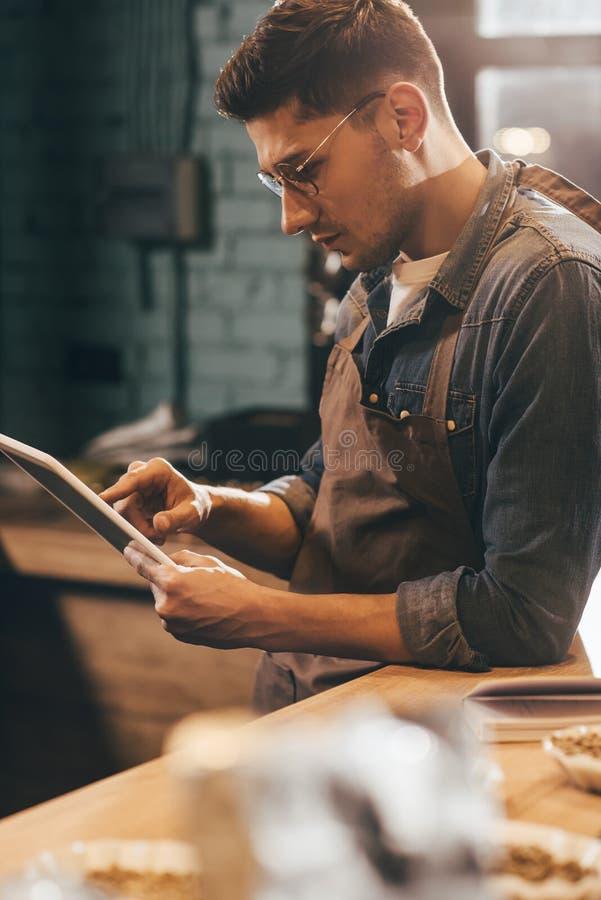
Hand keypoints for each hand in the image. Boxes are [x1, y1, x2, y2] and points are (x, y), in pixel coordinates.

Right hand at [99, 458, 214, 543]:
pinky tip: (156, 535)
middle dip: (139, 525)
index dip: (116, 491)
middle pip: (125, 502)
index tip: (100, 500)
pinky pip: (125, 519)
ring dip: (139, 530)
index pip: (133, 480)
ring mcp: (133, 487)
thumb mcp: (192, 514)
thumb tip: (158, 525)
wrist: (194, 510)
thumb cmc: (195, 506)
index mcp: (158, 470)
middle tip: (159, 538)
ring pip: (123, 513)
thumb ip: (176, 519)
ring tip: (161, 537)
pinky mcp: (130, 499)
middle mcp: (142, 474)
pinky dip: (139, 531)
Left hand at [123, 543, 256, 647]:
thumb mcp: (207, 562)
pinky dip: (182, 610)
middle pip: (157, 584)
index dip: (135, 555)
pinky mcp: (179, 635)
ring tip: (202, 595)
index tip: (128, 549)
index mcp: (172, 582)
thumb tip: (166, 561)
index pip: (144, 566)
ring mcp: (172, 624)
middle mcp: (166, 605)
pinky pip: (174, 617)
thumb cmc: (233, 586)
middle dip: (168, 578)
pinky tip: (203, 608)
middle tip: (190, 577)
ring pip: (165, 602)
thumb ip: (181, 559)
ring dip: (176, 596)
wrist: (252, 617)